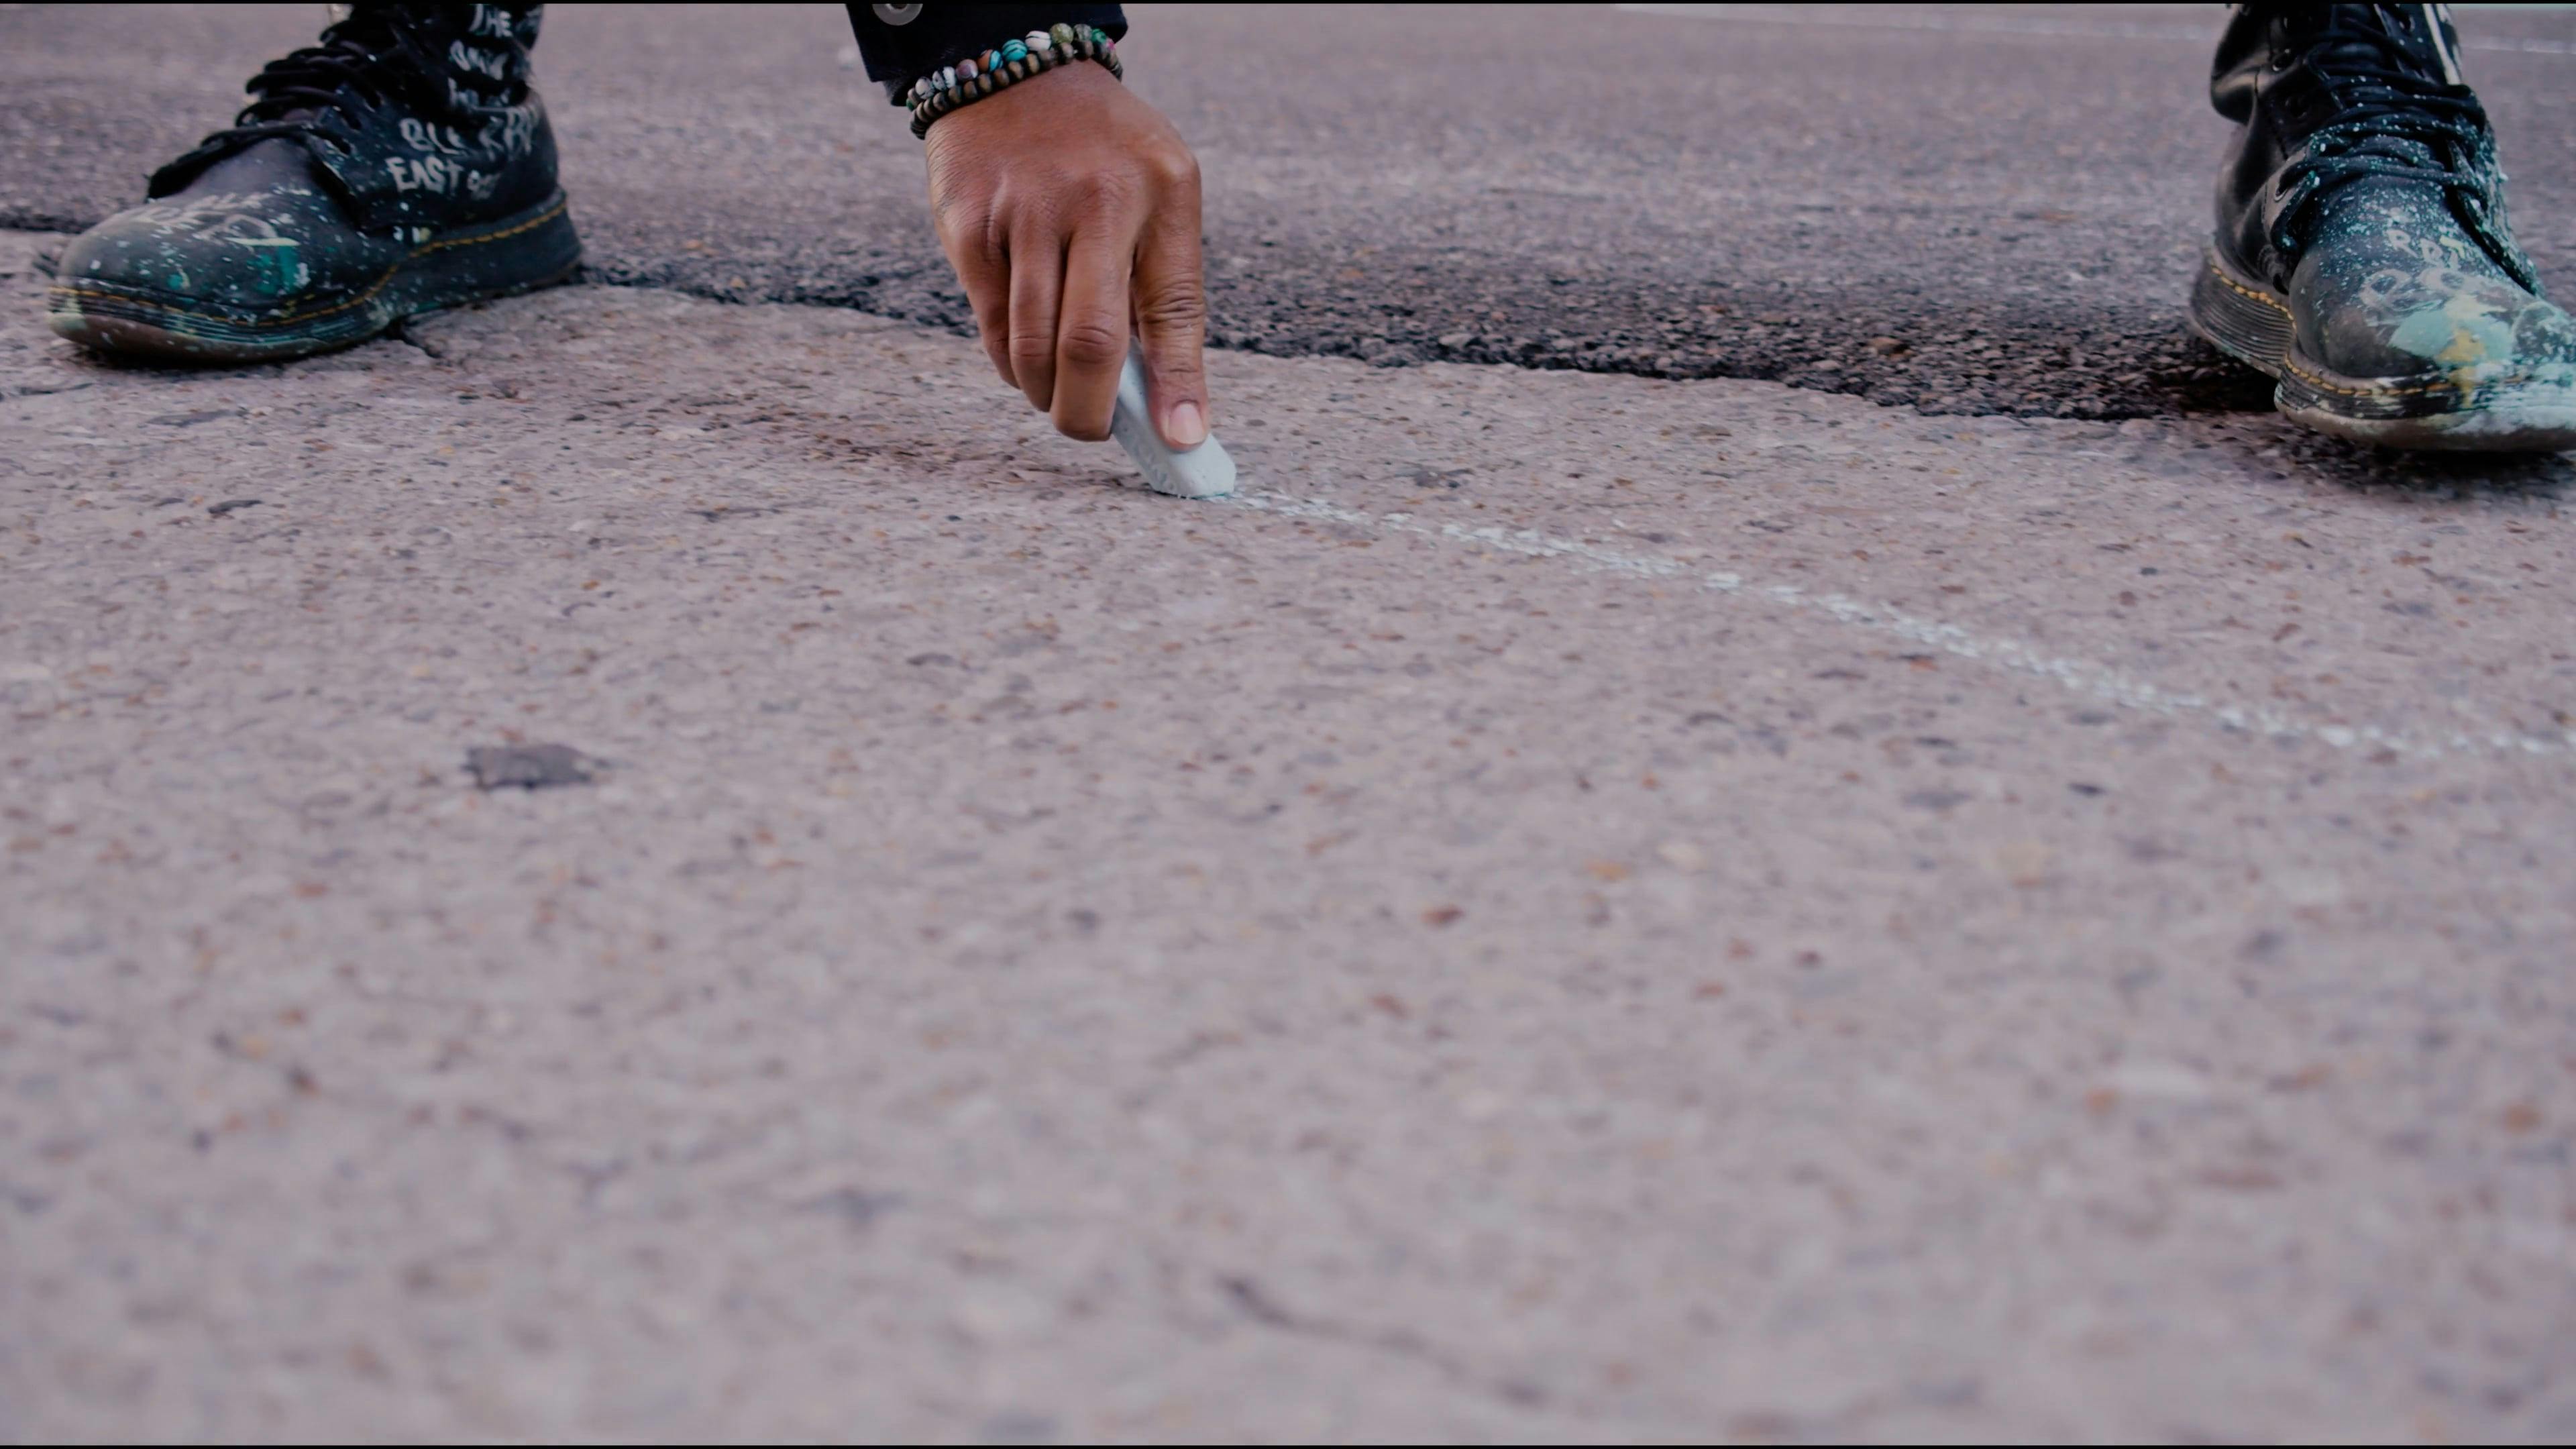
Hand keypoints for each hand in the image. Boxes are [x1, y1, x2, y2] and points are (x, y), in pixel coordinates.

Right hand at [924, 58, 1208, 447]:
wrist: (1015, 71)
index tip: (1181, 442)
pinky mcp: (968, 227)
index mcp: (1160, 191)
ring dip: (1046, 393)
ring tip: (1058, 394)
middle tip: (1092, 430)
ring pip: (1031, 347)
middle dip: (1091, 411)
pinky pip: (992, 325)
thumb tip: (1164, 401)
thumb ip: (1163, 287)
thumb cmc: (1105, 156)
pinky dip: (1010, 362)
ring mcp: (1023, 214)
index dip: (1177, 386)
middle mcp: (1093, 200)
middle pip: (1090, 343)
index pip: (1175, 309)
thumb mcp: (1160, 193)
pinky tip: (1024, 357)